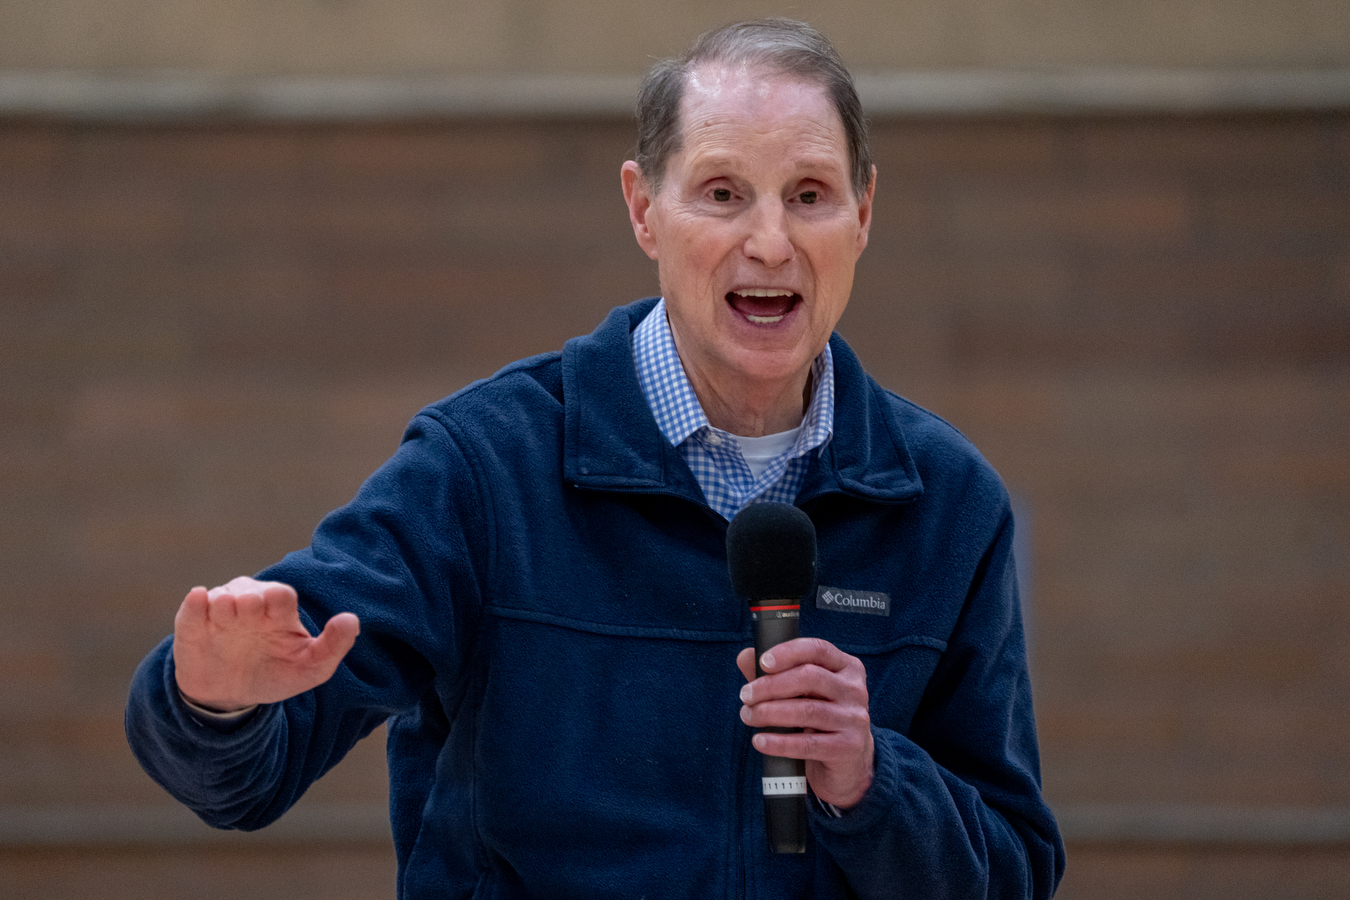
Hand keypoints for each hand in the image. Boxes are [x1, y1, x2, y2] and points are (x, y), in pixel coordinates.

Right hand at [172, 576, 359, 712]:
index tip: (275, 616)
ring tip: (227, 628)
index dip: (278, 600)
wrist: (230, 697)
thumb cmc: (275, 674)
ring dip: (226, 608)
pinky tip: (201, 604)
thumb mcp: (310, 668)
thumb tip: (352, 620)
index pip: (281, 594)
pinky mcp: (192, 622)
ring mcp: (221, 612)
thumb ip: (334, 645)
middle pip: (250, 591)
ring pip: (223, 596)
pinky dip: (197, 604)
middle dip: (250, 604)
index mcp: (280, 612)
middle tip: (248, 618)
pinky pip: (193, 604)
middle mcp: (251, 606)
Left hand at [737, 637, 873, 808]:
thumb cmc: (820, 718)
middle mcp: (855, 690)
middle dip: (771, 685)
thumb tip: (745, 656)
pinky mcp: (848, 748)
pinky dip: (779, 743)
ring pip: (807, 710)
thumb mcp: (803, 693)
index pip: (817, 649)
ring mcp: (854, 719)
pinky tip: (760, 741)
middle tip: (746, 695)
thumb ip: (775, 673)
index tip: (762, 662)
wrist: (848, 763)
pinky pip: (808, 744)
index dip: (788, 653)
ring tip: (748, 717)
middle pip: (810, 677)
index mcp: (846, 667)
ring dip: (770, 713)